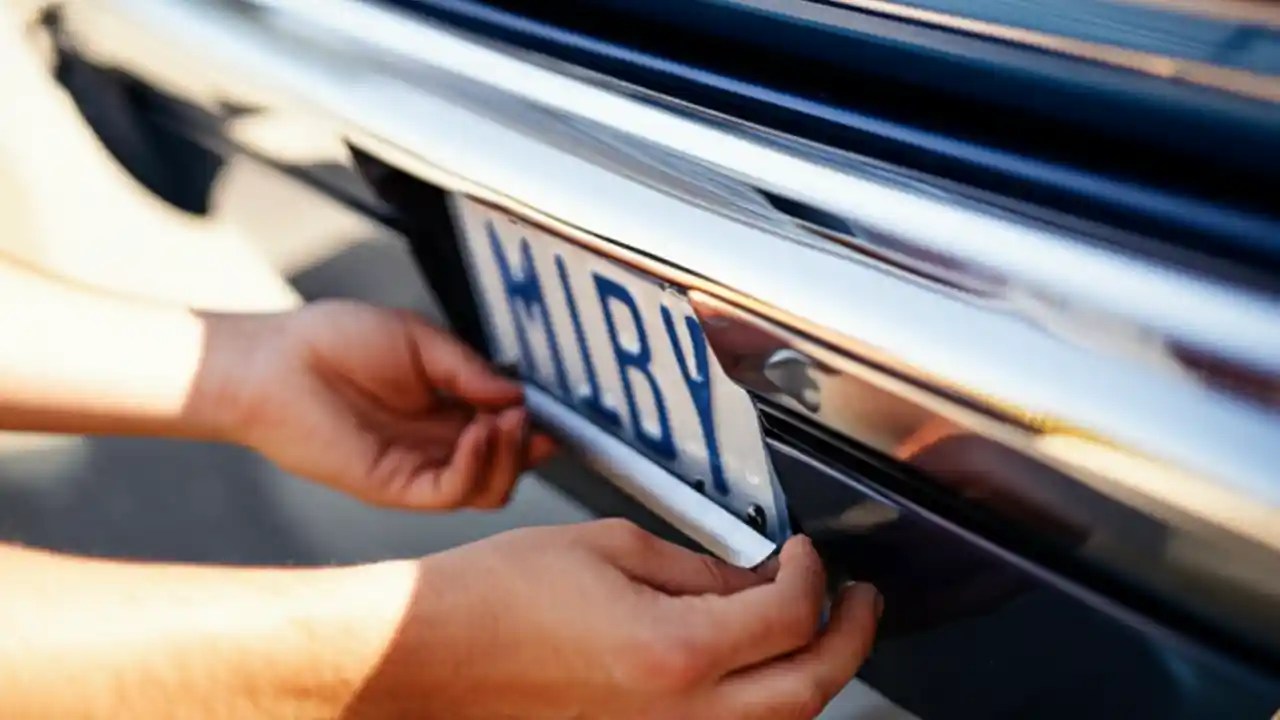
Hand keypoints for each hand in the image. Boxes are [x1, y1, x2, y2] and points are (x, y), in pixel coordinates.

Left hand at [198, 300, 555, 509]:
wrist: (274, 361)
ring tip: (504, 421)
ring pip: (490, 489)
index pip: (507, 431)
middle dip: (529, 444)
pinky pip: (452, 493)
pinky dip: (477, 466)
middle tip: (528, 416)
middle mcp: (439, 444)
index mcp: (448, 409)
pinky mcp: (395, 487)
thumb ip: (468, 369)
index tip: (546, 404)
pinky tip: (478, 433)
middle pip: (508, 467)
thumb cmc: (335, 341)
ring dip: (509, 457)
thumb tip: (517, 394)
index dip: (532, 423)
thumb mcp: (420, 341)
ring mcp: (419, 469)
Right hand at [347, 521, 880, 718]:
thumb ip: (698, 568)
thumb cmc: (498, 596)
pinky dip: (762, 708)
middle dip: (849, 638)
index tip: (806, 552)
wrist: (430, 655)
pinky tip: (758, 673)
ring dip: (813, 680)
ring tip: (820, 635)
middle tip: (859, 601)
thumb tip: (757, 577)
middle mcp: (679, 715)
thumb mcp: (610, 549)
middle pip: (809, 689)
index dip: (814, 576)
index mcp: (674, 651)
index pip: (791, 617)